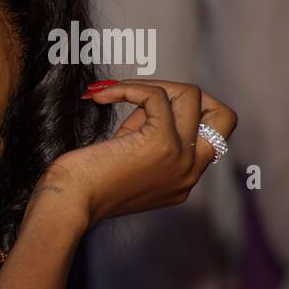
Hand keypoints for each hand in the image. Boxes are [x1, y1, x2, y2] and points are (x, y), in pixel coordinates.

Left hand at [35, 79, 236, 228]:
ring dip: (149, 85)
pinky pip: (156, 95)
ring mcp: (181, 157)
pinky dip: (128, 87)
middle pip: (221, 114)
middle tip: (144, 93)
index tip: (142, 112)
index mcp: (182, 180)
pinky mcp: (162, 143)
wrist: (66, 204)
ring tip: (111, 93)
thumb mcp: (125, 159)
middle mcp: (190, 172)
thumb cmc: (81, 185)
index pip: (212, 134)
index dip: (181, 113)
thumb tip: (155, 100)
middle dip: (185, 93)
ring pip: (191, 96)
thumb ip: (146, 135)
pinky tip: (101, 96)